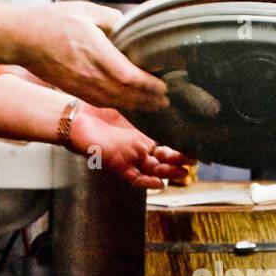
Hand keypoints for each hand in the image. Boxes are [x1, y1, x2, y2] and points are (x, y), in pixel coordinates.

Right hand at [18, 1, 167, 111]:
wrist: (23, 38)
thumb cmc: (53, 21)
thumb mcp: (87, 11)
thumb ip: (113, 20)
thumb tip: (132, 27)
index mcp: (96, 52)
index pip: (130, 76)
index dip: (150, 85)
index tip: (164, 84)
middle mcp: (90, 74)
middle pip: (127, 94)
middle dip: (149, 99)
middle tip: (167, 99)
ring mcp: (82, 86)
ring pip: (116, 102)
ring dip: (137, 106)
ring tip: (155, 105)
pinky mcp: (75, 90)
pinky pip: (102, 102)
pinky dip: (120, 105)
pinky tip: (129, 104)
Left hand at [68, 105, 192, 189]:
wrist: (76, 118)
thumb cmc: (98, 108)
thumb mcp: (127, 104)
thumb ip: (145, 104)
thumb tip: (165, 93)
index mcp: (145, 133)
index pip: (170, 142)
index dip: (183, 146)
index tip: (198, 145)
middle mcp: (140, 148)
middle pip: (165, 159)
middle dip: (181, 160)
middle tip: (195, 160)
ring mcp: (130, 157)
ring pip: (154, 170)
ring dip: (169, 173)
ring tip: (184, 173)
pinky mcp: (118, 165)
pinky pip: (135, 178)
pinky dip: (147, 182)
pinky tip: (159, 183)